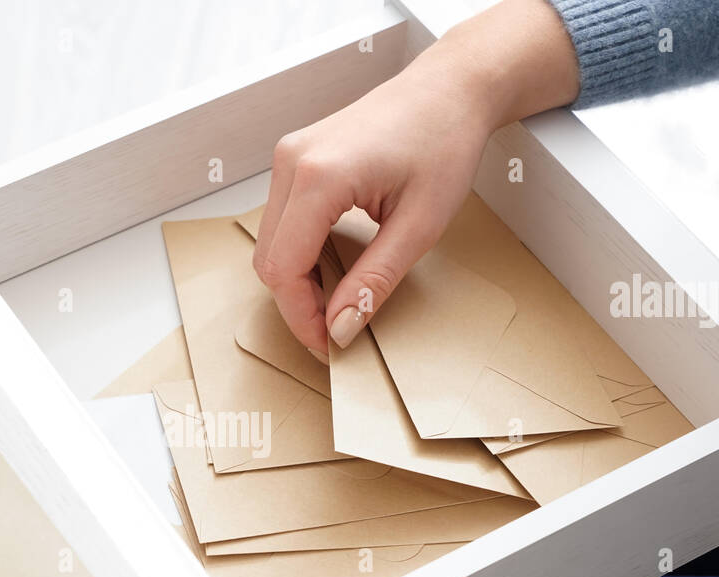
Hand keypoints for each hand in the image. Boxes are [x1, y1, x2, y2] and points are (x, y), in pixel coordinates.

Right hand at [252, 0, 579, 357]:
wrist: (449, 89)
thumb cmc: (443, 143)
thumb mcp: (419, 227)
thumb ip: (374, 282)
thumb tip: (341, 328)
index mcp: (319, 177)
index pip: (284, 270)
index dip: (302, 317)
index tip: (330, 345)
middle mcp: (291, 162)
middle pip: (269, 261)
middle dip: (298, 304)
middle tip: (336, 330)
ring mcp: (288, 157)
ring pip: (270, 243)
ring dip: (297, 280)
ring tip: (338, 300)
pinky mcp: (295, 158)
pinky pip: (281, 221)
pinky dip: (299, 253)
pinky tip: (332, 267)